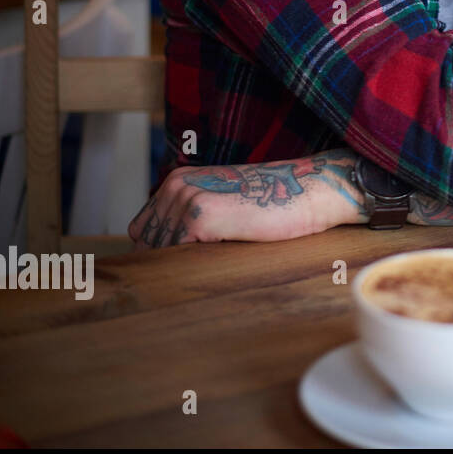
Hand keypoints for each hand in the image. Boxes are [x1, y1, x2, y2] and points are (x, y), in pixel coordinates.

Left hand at [128, 154, 363, 246]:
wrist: (309, 191)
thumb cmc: (275, 203)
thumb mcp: (225, 204)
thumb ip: (191, 219)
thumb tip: (164, 260)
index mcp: (178, 181)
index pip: (143, 230)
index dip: (159, 251)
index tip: (181, 265)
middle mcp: (176, 186)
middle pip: (148, 243)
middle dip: (168, 261)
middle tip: (196, 272)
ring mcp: (186, 199)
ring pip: (161, 252)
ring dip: (181, 267)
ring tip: (208, 269)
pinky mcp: (200, 216)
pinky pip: (176, 255)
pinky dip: (189, 267)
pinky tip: (214, 266)